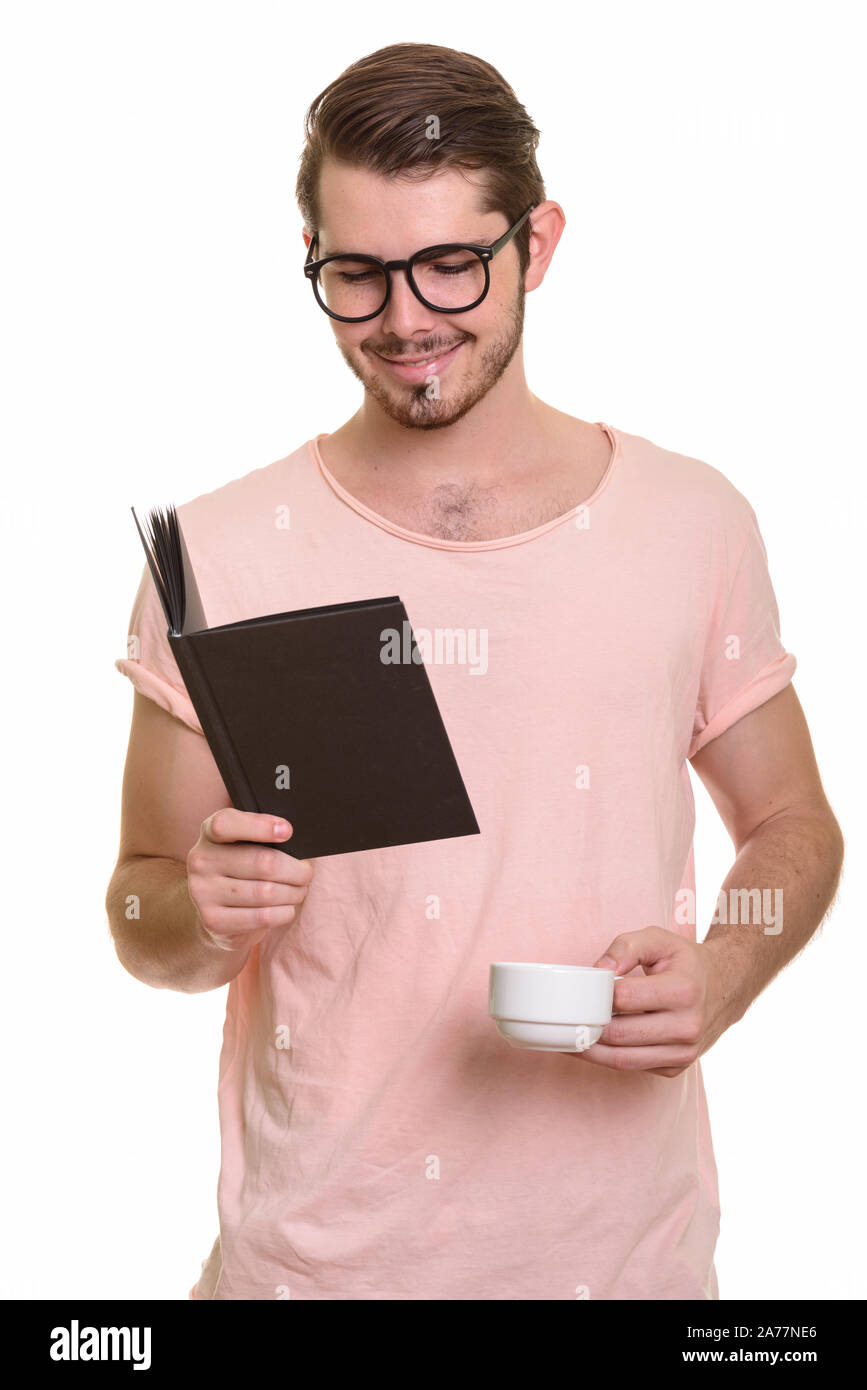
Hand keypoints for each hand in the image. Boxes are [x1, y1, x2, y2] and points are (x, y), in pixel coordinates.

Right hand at [186, 808, 314, 953]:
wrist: (219, 911)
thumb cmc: (243, 869)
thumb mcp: (246, 845)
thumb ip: (266, 837)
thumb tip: (300, 845)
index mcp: (210, 833)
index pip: (226, 824)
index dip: (259, 826)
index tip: (287, 831)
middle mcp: (200, 860)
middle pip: (262, 862)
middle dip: (295, 870)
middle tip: (306, 873)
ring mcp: (202, 891)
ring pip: (266, 892)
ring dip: (293, 893)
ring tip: (298, 891)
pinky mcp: (213, 920)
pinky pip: (262, 917)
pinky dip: (284, 913)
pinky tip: (286, 908)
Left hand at [563, 926, 736, 1076]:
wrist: (725, 987)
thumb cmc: (685, 962)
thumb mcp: (658, 939)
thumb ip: (625, 947)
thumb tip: (597, 972)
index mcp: (683, 990)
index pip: (624, 999)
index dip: (595, 997)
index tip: (575, 994)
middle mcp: (687, 1026)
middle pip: (619, 1035)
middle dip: (586, 1028)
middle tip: (560, 1020)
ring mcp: (684, 1052)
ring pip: (622, 1060)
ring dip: (589, 1052)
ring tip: (566, 1038)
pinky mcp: (677, 1067)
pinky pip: (633, 1067)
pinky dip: (607, 1059)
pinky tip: (591, 1046)